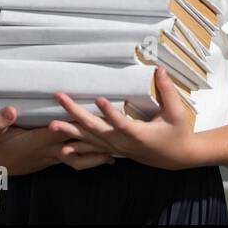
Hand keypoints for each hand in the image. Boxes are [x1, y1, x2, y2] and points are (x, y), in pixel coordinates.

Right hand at [0, 105, 115, 175]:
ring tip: (115, 155)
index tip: (90, 116)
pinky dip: (87, 158)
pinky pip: (74, 161)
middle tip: (115, 138)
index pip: (60, 130)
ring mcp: (52, 157)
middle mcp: (48, 150)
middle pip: (76, 147)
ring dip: (95, 157)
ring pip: (78, 159)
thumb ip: (2, 120)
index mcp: (38, 140)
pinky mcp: (53, 159)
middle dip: (95, 143)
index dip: (74, 124)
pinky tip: (101, 156)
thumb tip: (10, 110)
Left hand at [50, 67, 200, 169]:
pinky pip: (92, 149)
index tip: (99, 99)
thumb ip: (167, 91)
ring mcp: (116, 148)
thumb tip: (159, 70)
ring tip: (51, 125)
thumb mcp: (177, 113)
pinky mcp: (114, 149)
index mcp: (139, 134)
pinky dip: (78, 146)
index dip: (111, 113)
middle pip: (96, 129)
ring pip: (90, 140)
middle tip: (60, 97)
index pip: (122, 123)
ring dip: (70, 131)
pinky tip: (62, 146)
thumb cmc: (177, 133)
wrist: (175, 157)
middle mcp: (123, 143)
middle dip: (75, 113)